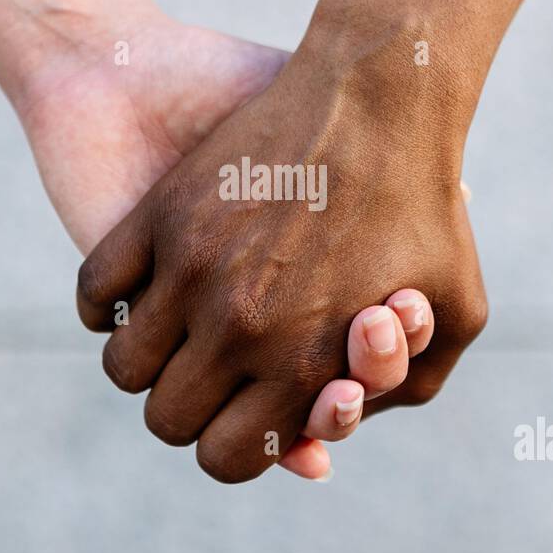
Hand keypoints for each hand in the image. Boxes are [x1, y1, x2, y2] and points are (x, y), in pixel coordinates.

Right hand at [75, 16, 488, 482]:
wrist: (378, 94)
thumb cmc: (426, 205)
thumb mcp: (456, 311)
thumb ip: (404, 389)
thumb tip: (328, 447)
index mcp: (305, 363)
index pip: (228, 458)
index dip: (232, 449)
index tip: (243, 416)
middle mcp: (240, 328)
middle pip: (168, 421)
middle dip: (188, 410)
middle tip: (210, 375)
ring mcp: (191, 270)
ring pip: (123, 366)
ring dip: (145, 362)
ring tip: (173, 334)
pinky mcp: (160, 214)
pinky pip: (96, 294)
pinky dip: (106, 305)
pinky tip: (136, 294)